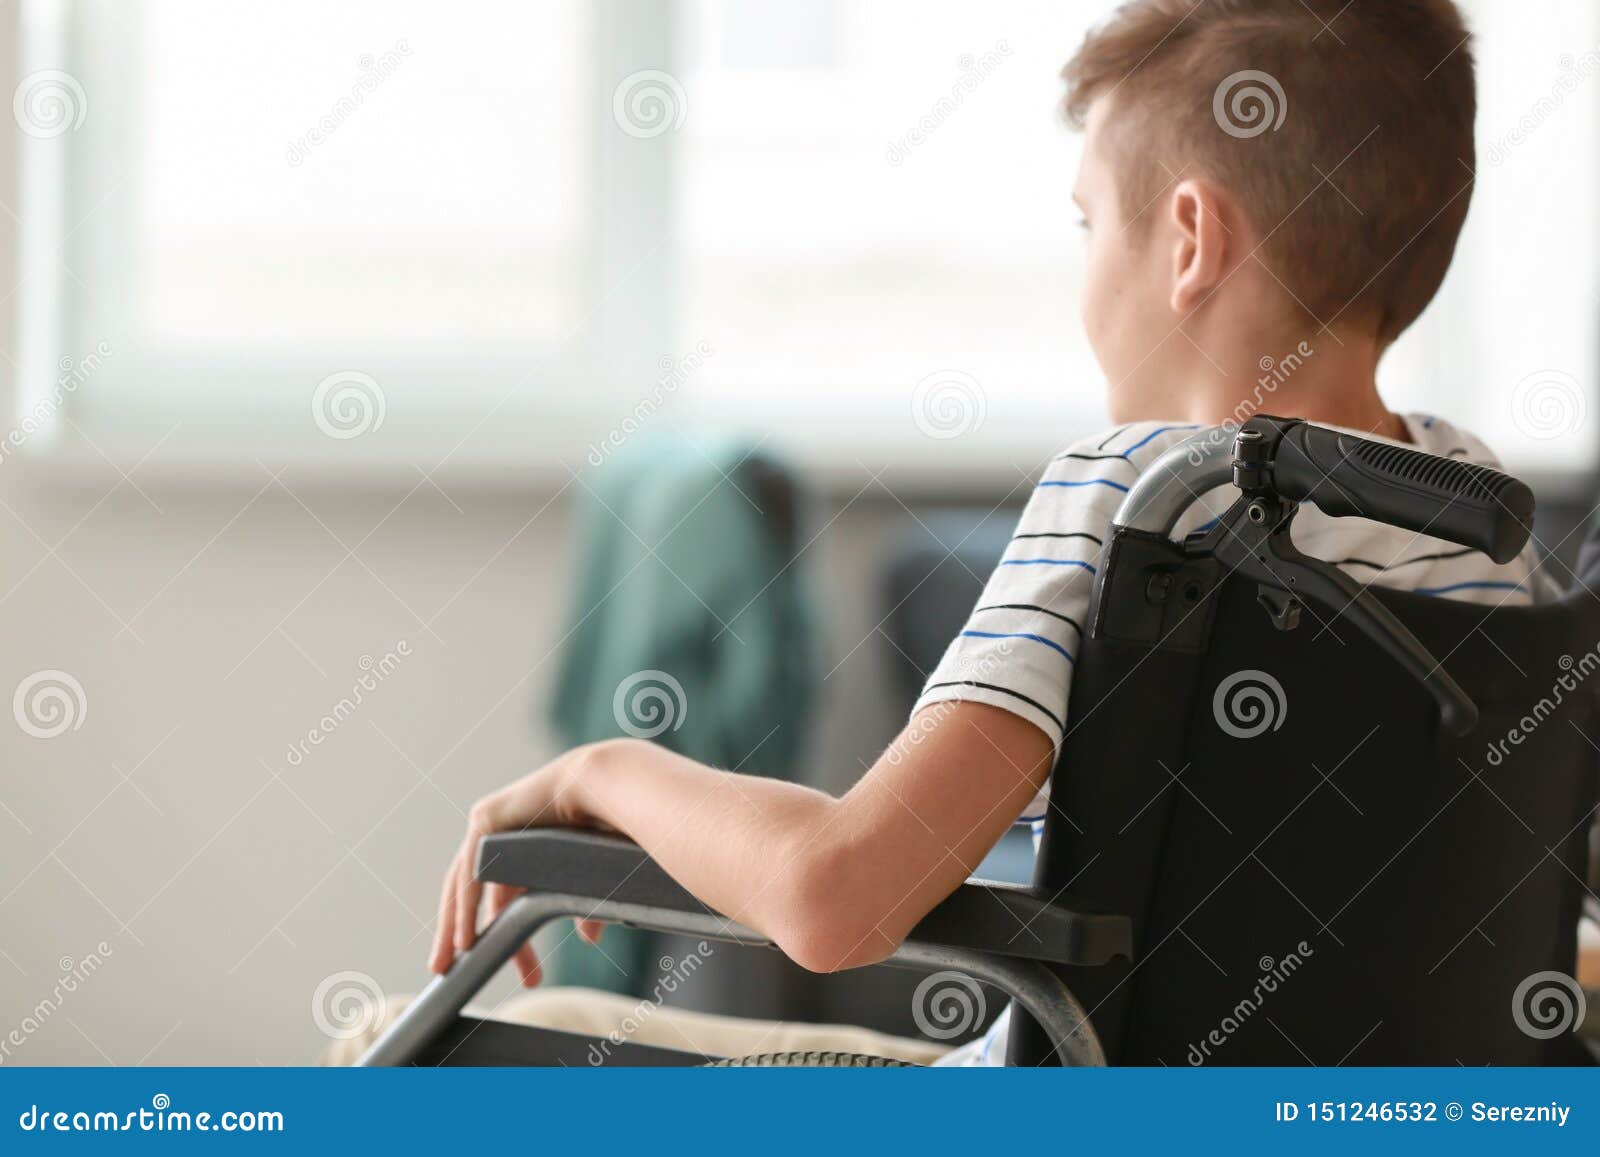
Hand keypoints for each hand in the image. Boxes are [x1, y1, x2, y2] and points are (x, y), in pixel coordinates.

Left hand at [427, 756, 604, 984]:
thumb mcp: (587, 877)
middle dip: (459, 932)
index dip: (502, 935)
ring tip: (455, 960)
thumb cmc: (608, 824)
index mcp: (523, 851)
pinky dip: (465, 908)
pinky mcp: (485, 819)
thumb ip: (579, 903)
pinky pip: (469, 872)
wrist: (606, 789)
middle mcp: (502, 839)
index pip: (502, 900)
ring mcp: (490, 827)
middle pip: (468, 893)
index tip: (517, 971)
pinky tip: (466, 939)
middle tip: (450, 970)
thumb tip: (589, 937)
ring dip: (456, 926)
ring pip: (462, 885)